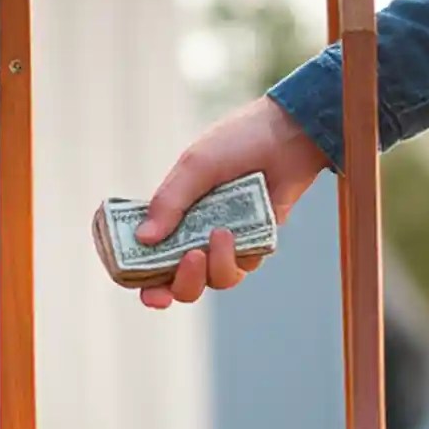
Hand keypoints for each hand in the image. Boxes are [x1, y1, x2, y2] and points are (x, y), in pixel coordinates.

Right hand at [134, 95, 328, 308]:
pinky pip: (242, 267)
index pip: (151, 261)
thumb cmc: (235, 143)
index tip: (147, 293)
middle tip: (189, 260)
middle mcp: (196, 236)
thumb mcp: (195, 167)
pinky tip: (236, 230)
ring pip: (215, 281)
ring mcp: (226, 244)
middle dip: (181, 284)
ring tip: (221, 233)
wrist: (286, 135)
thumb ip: (169, 203)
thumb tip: (143, 238)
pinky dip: (237, 254)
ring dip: (215, 266)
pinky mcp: (254, 245)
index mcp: (173, 218)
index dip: (145, 282)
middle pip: (182, 284)